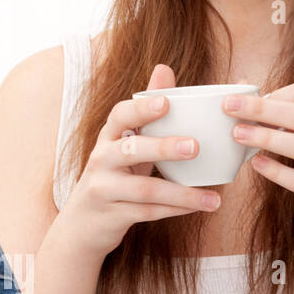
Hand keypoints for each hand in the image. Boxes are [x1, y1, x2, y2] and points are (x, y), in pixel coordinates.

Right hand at [60, 63, 222, 259]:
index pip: (119, 116)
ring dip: (181, 193)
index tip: (166, 102)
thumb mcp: (124, 143)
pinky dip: (174, 211)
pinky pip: (146, 213)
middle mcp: (101, 160)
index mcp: (108, 138)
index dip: (141, 109)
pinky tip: (197, 208)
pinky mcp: (111, 216)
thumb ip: (144, 110)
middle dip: (163, 147)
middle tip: (195, 146)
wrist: (81, 225)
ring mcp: (104, 189)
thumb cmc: (112, 176)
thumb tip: (164, 68)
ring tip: (213, 198)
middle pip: (131, 150)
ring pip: (144, 189)